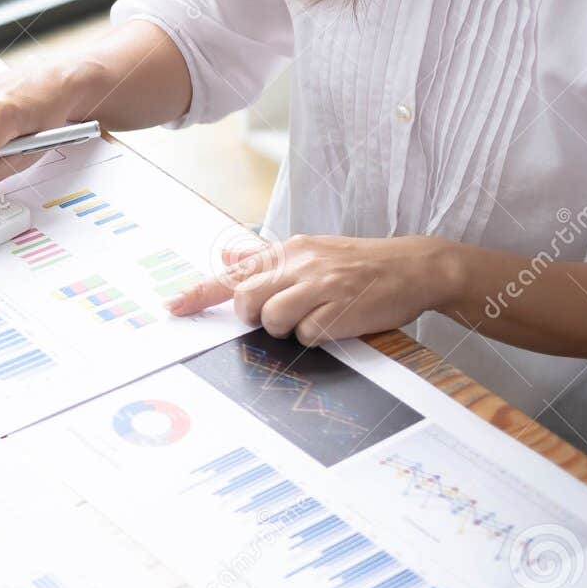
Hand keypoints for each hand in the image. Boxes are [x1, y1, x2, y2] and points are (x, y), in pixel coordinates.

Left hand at [165, 234, 451, 344]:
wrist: (414, 266)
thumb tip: (226, 257)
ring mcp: (319, 285)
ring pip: (272, 320)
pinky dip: (316, 337)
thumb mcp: (310, 251)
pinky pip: (306, 336)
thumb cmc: (358, 264)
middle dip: (255, 317)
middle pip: (245, 300)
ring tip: (315, 316)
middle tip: (282, 314)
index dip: (198, 293)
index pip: (232, 273)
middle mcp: (299, 263)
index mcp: (288, 250)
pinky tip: (336, 322)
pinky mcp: (339, 308)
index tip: (172, 307)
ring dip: (287, 328)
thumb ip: (265, 258)